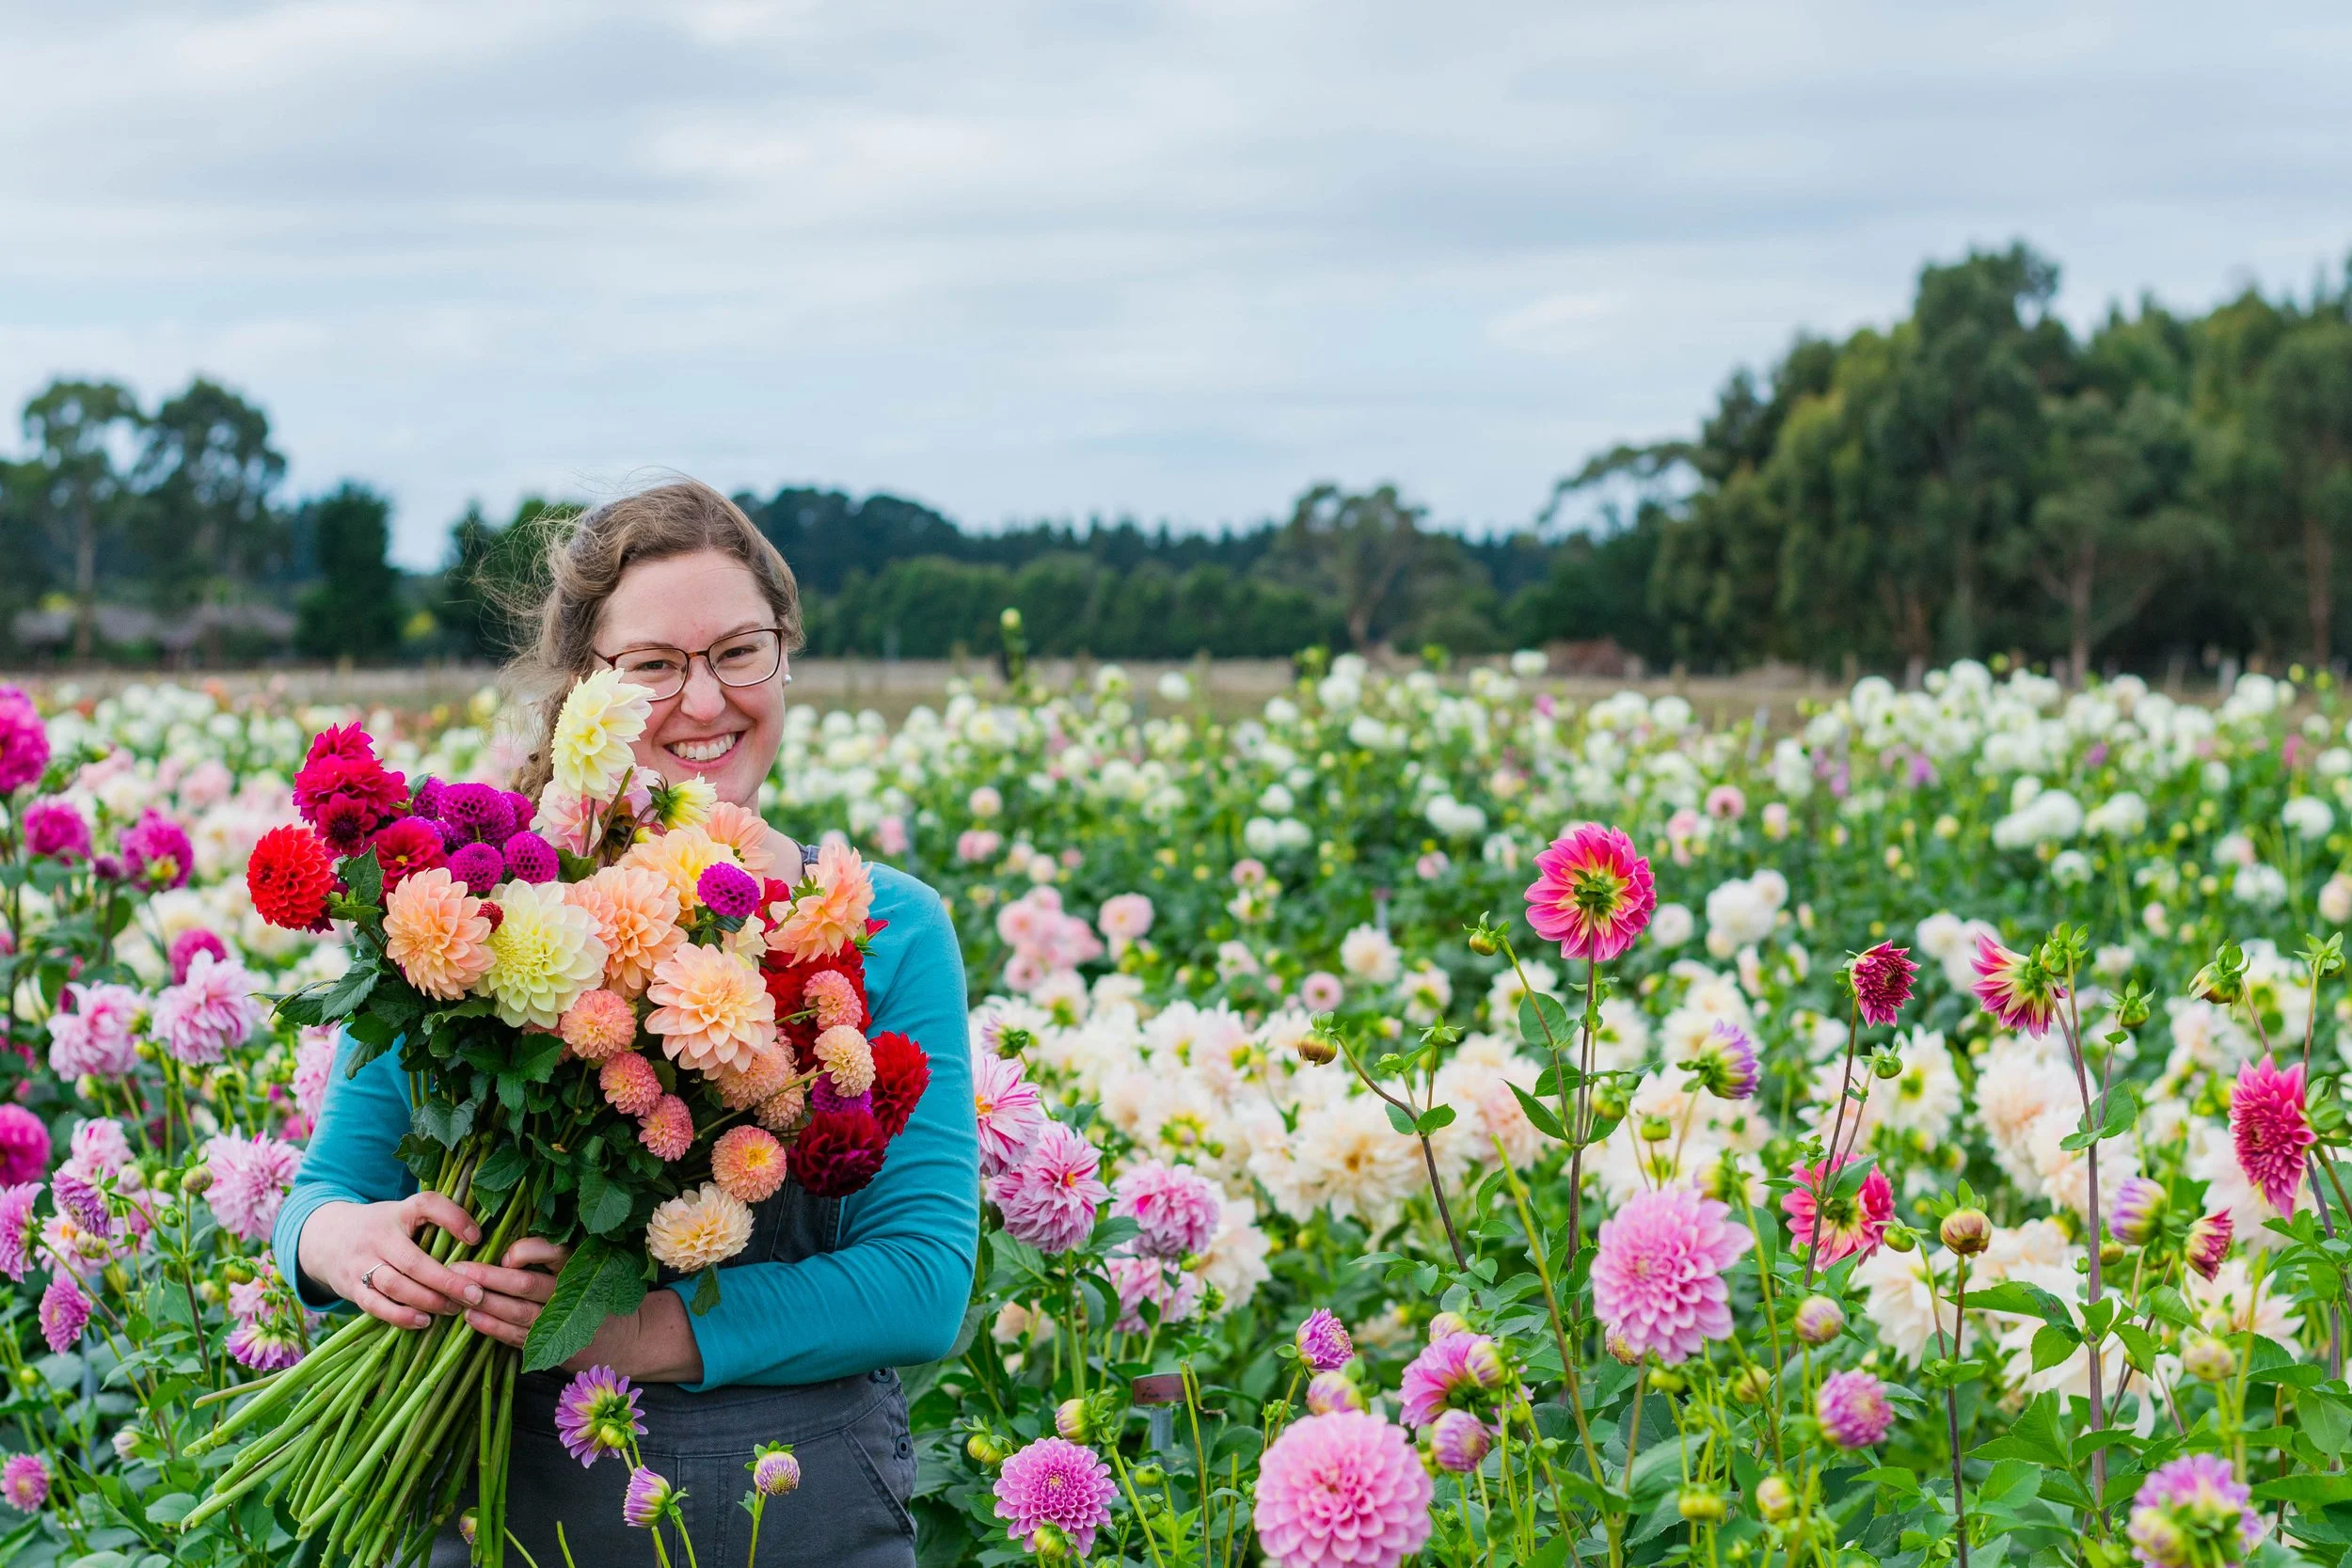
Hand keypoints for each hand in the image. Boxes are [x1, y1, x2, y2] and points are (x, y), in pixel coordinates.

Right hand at [298, 1195, 485, 1330]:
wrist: (325, 1237)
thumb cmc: (382, 1227)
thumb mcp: (403, 1213)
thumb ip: (434, 1221)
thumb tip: (481, 1239)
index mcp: (398, 1212)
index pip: (427, 1205)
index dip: (454, 1219)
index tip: (477, 1237)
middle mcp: (378, 1236)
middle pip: (414, 1261)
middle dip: (448, 1281)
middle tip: (477, 1294)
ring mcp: (361, 1263)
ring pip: (396, 1286)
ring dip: (429, 1300)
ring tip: (455, 1308)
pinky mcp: (351, 1288)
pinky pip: (376, 1306)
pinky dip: (401, 1316)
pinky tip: (424, 1321)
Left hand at [452, 1241, 704, 1383]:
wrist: (625, 1339)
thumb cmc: (594, 1293)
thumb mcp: (583, 1267)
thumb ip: (549, 1258)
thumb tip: (502, 1251)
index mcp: (579, 1267)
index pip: (551, 1252)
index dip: (524, 1252)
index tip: (503, 1254)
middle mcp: (572, 1294)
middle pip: (526, 1285)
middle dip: (488, 1278)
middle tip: (457, 1270)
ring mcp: (564, 1324)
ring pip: (518, 1313)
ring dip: (485, 1305)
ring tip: (459, 1295)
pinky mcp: (555, 1348)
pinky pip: (517, 1337)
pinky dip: (493, 1328)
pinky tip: (473, 1320)